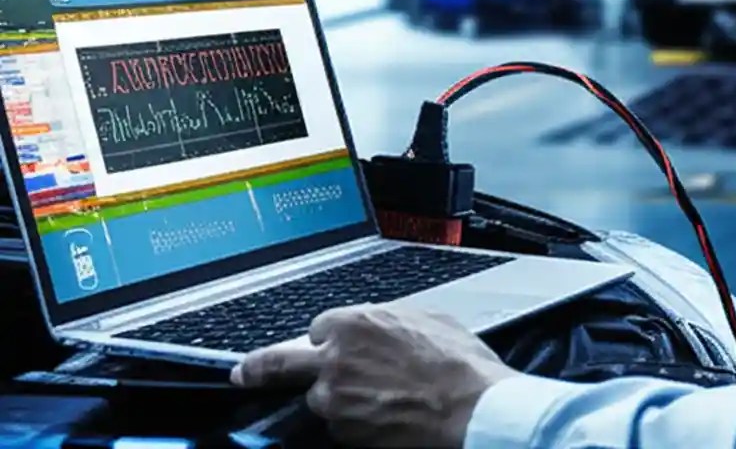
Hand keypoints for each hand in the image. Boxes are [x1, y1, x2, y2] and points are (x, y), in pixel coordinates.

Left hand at [231, 303, 520, 447]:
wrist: (473, 411)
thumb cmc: (460, 365)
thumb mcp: (429, 321)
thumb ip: (390, 320)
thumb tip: (380, 324)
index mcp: (354, 323)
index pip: (319, 327)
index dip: (331, 337)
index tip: (334, 344)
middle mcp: (334, 360)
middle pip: (280, 363)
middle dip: (258, 368)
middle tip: (244, 373)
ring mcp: (334, 401)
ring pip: (322, 398)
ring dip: (340, 399)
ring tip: (382, 400)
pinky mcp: (343, 434)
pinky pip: (341, 426)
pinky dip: (357, 423)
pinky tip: (389, 418)